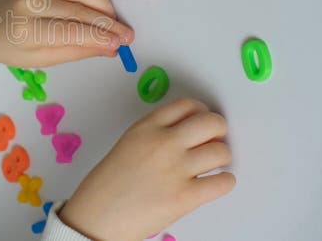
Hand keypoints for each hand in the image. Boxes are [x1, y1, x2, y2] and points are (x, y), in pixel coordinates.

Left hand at [0, 0, 133, 66]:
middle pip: (78, 8)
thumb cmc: (13, 48)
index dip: (99, 36)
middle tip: (127, 33)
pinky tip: (98, 3)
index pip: (71, 31)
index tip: (121, 42)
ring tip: (115, 19)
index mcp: (26, 29)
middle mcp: (29, 3)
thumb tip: (110, 48)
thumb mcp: (42, 59)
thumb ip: (77, 51)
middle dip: (108, 22)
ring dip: (103, 3)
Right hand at [58, 98, 235, 240]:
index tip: (203, 121)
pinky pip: (224, 182)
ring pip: (221, 151)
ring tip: (212, 165)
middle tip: (214, 141)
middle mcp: (163, 143)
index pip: (188, 105)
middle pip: (211, 122)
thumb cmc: (108, 185)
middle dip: (218, 131)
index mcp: (146, 127)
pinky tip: (213, 184)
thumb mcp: (128, 144)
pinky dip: (224, 182)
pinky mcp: (186, 196)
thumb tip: (189, 135)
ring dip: (222, 157)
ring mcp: (176, 169)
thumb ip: (156, 134)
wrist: (97, 217)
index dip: (201, 112)